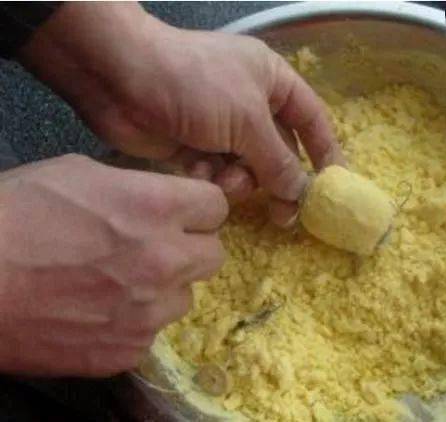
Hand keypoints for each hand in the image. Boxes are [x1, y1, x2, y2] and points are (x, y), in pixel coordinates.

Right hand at [0, 154, 226, 375]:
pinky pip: (152, 332)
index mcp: (157, 208)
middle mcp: (165, 260)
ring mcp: (149, 311)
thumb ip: (134, 186)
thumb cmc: (14, 214)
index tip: (183, 212)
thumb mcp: (78, 173)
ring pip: (185, 297)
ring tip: (120, 282)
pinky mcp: (127, 350)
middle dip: (190, 247)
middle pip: (213, 254)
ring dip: (164, 287)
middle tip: (156, 247)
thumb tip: (160, 195)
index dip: (198, 207)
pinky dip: (134, 322)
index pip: (217, 206)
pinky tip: (98, 311)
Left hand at [19, 2, 344, 225]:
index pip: (312, 119)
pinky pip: (216, 175)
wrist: (120, 79)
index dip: (326, 151)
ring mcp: (220, 128)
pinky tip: (193, 168)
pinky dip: (208, 178)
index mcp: (272, 83)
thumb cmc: (196, 86)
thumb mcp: (248, 120)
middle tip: (285, 217)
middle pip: (279, 153)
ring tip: (223, 177)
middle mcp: (250, 105)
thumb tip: (302, 193)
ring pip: (247, 170)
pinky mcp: (193, 148)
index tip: (335, 186)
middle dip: (279, 181)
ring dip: (239, 180)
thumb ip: (279, 161)